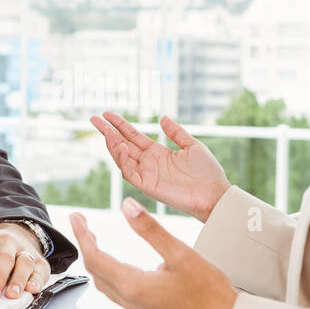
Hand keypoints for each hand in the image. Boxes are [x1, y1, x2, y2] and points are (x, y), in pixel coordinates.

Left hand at [0, 224, 51, 299]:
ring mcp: (24, 250)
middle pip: (3, 258)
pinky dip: (37, 280)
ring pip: (24, 263)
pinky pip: (40, 270)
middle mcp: (6, 242)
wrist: (17, 234)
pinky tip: (32, 289)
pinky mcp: (39, 260)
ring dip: (18, 280)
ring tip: (12, 295)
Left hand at [69, 198, 237, 308]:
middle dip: (87, 245)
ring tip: (95, 241)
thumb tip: (126, 207)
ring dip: (97, 262)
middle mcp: (130, 301)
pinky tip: (120, 267)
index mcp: (133, 286)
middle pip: (96, 272)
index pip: (95, 257)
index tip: (75, 217)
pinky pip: (118, 294)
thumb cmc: (208, 292)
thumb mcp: (180, 253)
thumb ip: (150, 229)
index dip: (83, 234)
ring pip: (105, 285)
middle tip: (84, 224)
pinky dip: (110, 275)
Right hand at [91, 112, 230, 221]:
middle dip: (108, 132)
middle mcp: (148, 163)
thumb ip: (176, 132)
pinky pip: (130, 173)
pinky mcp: (148, 186)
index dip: (120, 125)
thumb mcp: (192, 145)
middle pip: (122, 145)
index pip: (133, 136)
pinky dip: (123, 160)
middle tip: (94, 119)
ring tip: (106, 131)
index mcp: (157, 153)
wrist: (215, 193)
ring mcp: (147, 175)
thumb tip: (163, 117)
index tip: (107, 114)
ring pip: (122, 159)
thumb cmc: (207, 172)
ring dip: (113, 144)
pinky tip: (121, 147)